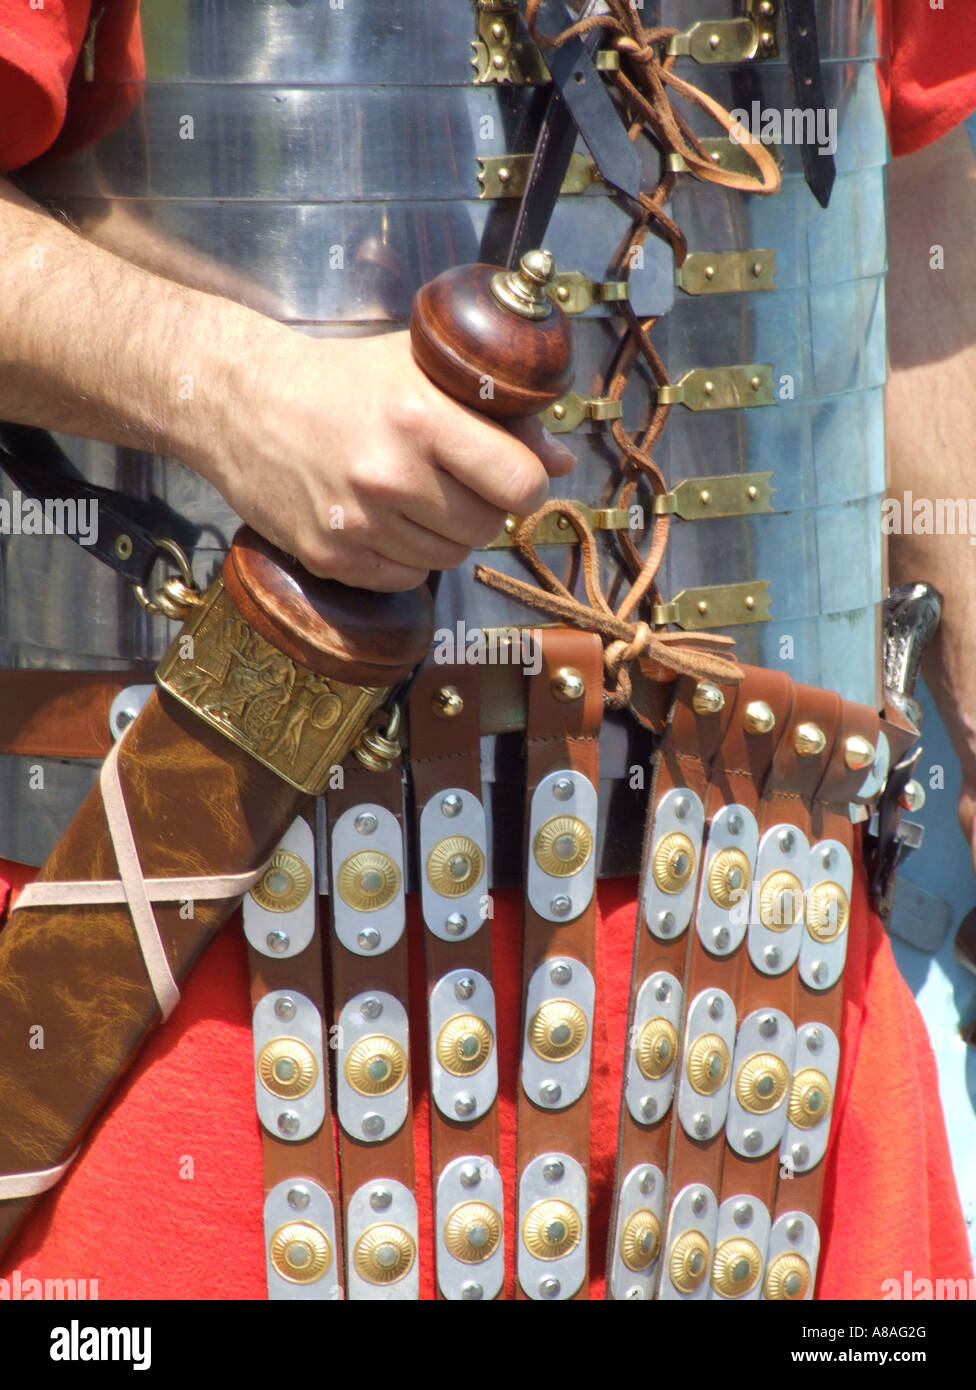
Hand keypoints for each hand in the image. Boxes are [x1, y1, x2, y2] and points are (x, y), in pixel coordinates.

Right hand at [207, 326, 576, 590]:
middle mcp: (390, 475)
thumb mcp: (420, 369)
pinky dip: (404, 558)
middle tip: (456, 483)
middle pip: (487, 527)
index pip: (521, 482)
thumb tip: (562, 460)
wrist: (243, 404)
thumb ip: (497, 410)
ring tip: (414, 496)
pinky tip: (382, 519)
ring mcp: (357, 522)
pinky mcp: (331, 556)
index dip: (526, 482)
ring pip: (447, 558)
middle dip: (484, 509)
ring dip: (444, 535)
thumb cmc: (341, 381)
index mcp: (420, 418)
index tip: (511, 473)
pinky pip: (404, 579)